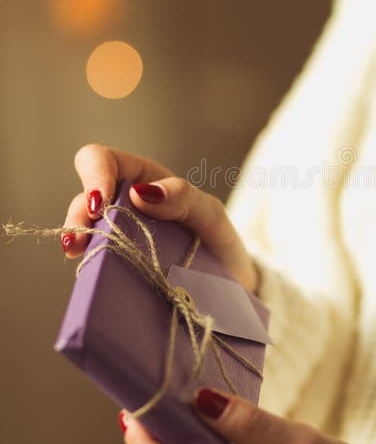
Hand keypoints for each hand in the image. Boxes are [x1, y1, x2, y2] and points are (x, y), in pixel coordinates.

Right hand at [61, 143, 258, 293]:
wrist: (230, 282)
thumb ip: (184, 197)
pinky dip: (92, 265)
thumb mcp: (210, 213)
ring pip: (84, 229)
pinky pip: (97, 262)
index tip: (99, 204)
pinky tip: (93, 274)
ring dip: (78, 238)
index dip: (94, 174)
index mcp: (144, 180)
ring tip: (79, 253)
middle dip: (77, 215)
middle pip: (84, 198)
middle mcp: (124, 205)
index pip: (104, 160)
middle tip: (80, 240)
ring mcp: (118, 236)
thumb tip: (139, 194)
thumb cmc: (217, 238)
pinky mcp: (117, 267)